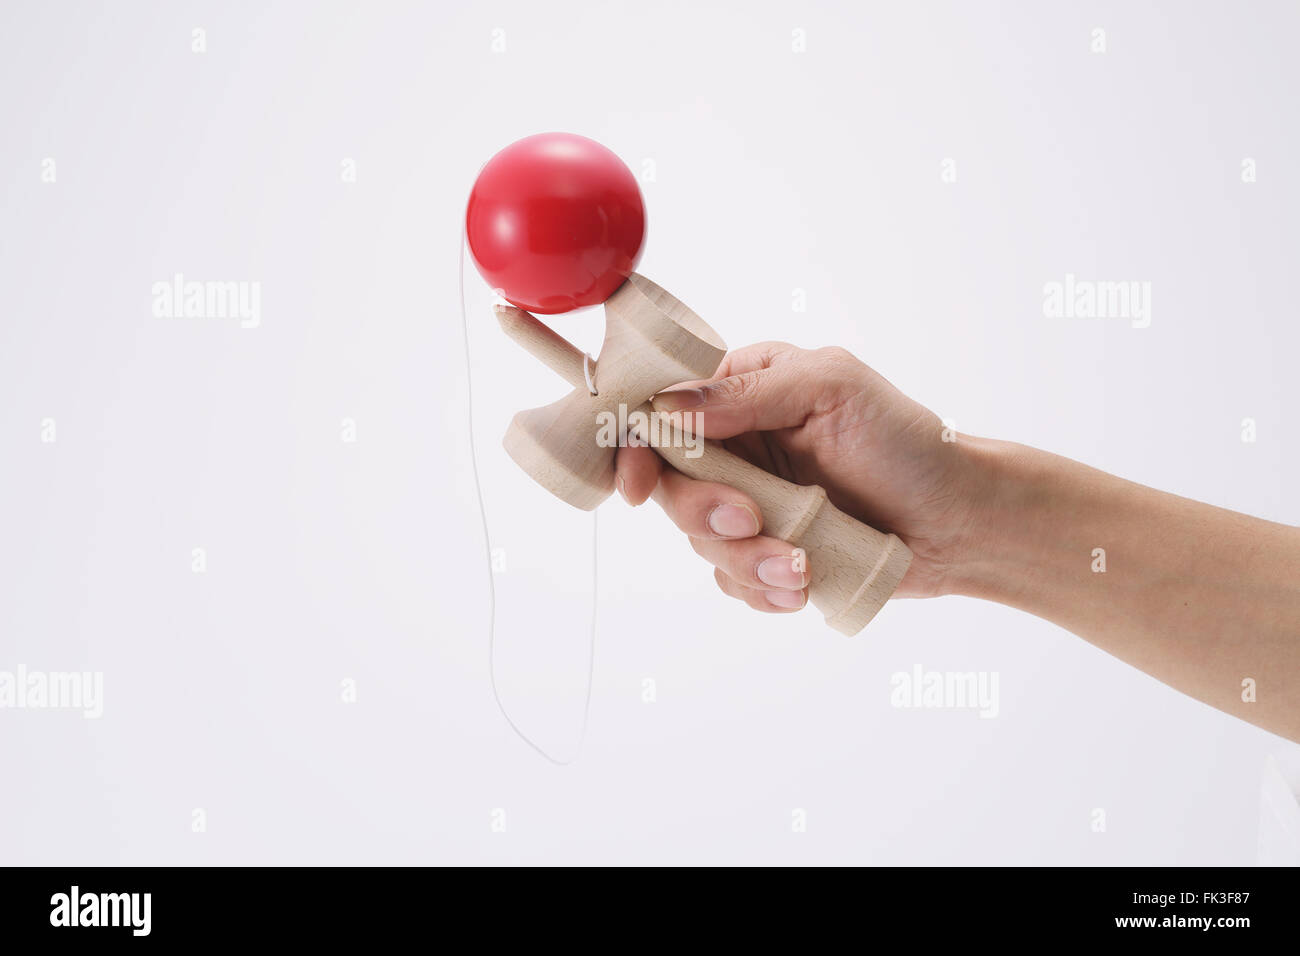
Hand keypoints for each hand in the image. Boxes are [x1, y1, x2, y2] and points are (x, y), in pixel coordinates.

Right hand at [614, 341, 983, 611]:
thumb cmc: (907, 443)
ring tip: (802, 564)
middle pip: (670, 486)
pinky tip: (805, 582)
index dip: (636, 450)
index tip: (637, 486)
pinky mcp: (769, 553)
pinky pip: (732, 581)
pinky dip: (763, 589)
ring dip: (746, 559)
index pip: (662, 413)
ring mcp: (752, 503)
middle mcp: (740, 447)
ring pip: (700, 542)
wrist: (958, 522)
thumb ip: (750, 390)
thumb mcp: (834, 389)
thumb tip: (668, 406)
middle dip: (705, 514)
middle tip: (752, 521)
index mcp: (744, 393)